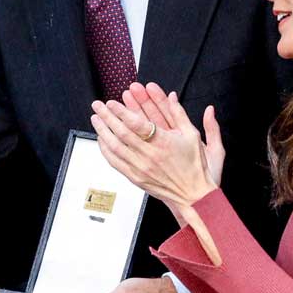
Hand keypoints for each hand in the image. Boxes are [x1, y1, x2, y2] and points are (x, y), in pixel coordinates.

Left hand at [91, 82, 222, 263]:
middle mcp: (150, 155)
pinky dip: (106, 150)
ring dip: (103, 131)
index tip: (113, 102)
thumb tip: (173, 95)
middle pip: (121, 132)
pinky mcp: (136, 177)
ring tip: (95, 118)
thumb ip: (182, 114)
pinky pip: (115, 162)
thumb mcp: (195, 136)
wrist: (194, 196)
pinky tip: (102, 140)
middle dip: (107, 116)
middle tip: (98, 105)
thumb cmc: (196, 168)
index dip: (122, 111)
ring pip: (115, 146)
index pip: (136, 123)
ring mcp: (141, 168)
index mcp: (164, 143)